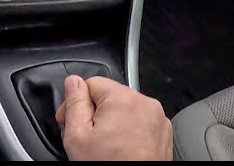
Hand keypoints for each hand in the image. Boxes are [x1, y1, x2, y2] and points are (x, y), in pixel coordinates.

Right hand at [56, 74, 172, 160]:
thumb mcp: (78, 136)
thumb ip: (74, 103)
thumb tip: (73, 83)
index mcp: (123, 98)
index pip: (91, 84)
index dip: (75, 103)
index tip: (69, 120)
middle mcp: (145, 104)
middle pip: (109, 97)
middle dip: (94, 114)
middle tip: (87, 138)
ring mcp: (158, 119)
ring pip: (125, 110)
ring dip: (112, 124)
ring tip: (105, 148)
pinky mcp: (164, 134)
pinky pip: (140, 123)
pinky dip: (129, 133)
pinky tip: (121, 151)